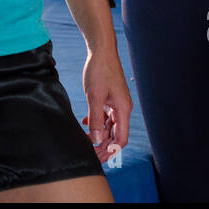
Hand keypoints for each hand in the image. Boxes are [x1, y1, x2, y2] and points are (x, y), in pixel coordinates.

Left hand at [82, 47, 131, 163]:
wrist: (101, 50)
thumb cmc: (99, 70)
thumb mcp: (94, 96)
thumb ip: (96, 118)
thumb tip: (97, 139)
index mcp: (123, 109)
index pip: (120, 139)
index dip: (110, 151)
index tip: (97, 157)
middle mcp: (123, 108)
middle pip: (115, 135)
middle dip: (103, 146)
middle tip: (88, 153)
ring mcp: (117, 103)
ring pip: (109, 126)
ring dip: (99, 135)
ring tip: (85, 142)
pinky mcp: (110, 99)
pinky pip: (105, 116)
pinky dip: (97, 123)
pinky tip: (86, 124)